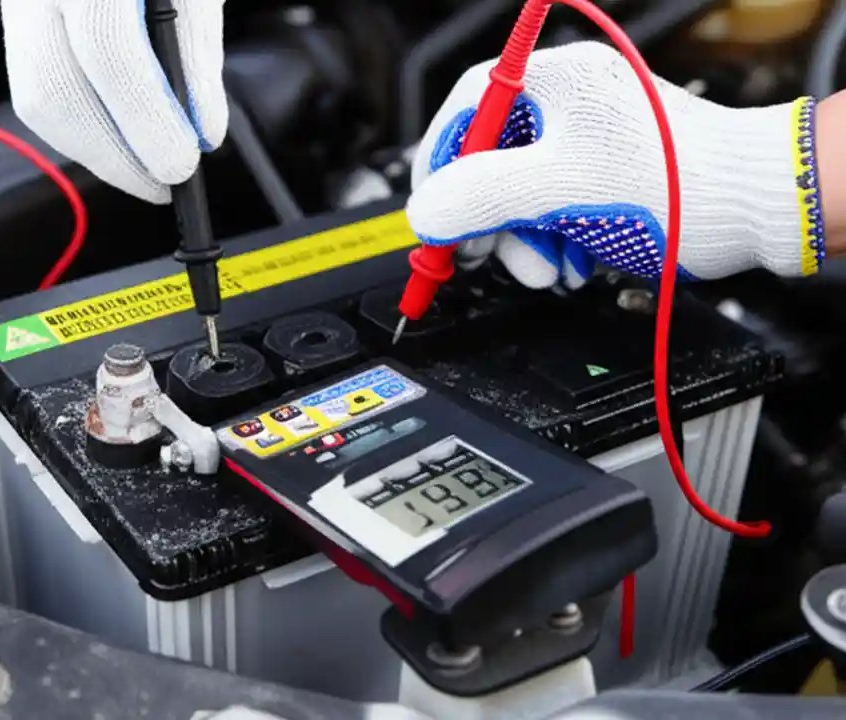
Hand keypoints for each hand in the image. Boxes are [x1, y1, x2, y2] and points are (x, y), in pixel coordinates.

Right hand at [1, 0, 227, 203]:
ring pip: (36, 96)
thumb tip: (200, 129)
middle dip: (113, 156)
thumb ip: (196, 50)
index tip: (184, 162)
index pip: (108, 50)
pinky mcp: (16, 11)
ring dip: (95, 147)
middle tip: (163, 181)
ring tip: (146, 162)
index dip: (146, 120)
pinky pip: (35, 80)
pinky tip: (119, 127)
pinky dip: (81, 117)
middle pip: (54, 91)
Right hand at [408, 42, 824, 288]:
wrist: (757, 207)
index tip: (431, 211)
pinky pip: (558, 208)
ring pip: (524, 194)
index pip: (468, 109)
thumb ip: (478, 195)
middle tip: (484, 254)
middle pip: (493, 160)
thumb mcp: (556, 189)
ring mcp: (593, 140)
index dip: (441, 162)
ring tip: (551, 269)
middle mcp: (572, 104)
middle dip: (490, 219)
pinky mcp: (611, 175)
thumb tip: (424, 211)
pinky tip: (576, 262)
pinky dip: (556, 241)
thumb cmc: (678, 184)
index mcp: (556, 83)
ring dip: (526, 241)